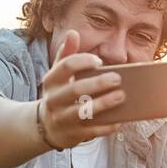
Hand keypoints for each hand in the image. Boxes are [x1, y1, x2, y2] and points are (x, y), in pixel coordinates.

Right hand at [38, 30, 125, 148]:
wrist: (45, 126)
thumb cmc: (59, 93)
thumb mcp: (58, 74)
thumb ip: (67, 54)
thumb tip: (73, 33)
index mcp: (51, 81)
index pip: (65, 67)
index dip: (83, 62)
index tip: (99, 61)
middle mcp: (54, 100)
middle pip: (75, 89)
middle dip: (97, 84)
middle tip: (117, 78)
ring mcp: (62, 118)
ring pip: (82, 112)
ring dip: (103, 104)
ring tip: (121, 96)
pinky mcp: (72, 135)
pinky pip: (91, 131)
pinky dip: (105, 126)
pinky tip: (119, 121)